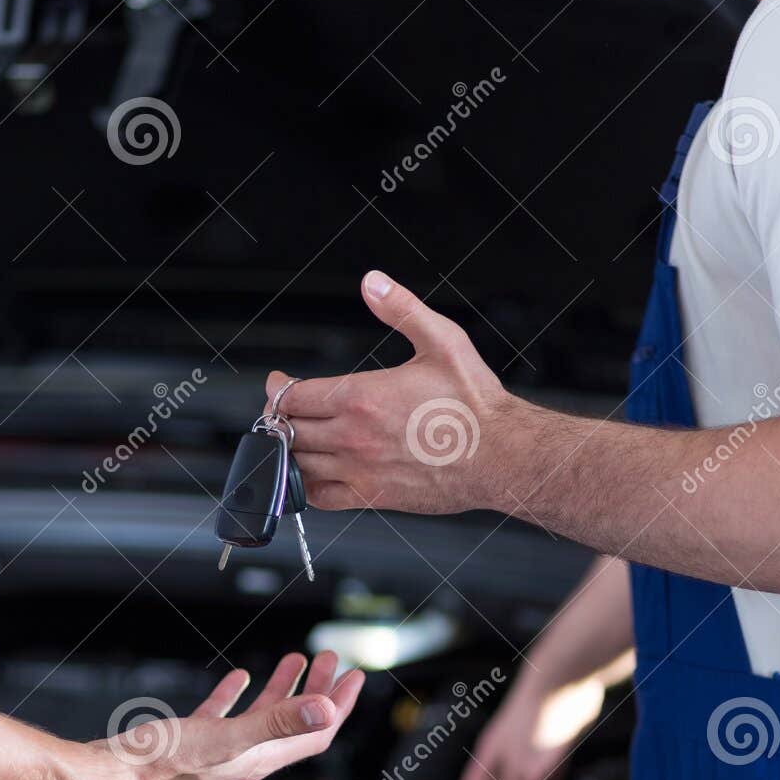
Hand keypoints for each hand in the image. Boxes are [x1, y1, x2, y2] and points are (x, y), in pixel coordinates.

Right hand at [61, 651, 363, 779]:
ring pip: (264, 717)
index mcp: (262, 758)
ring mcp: (220, 750)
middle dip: (319, 690)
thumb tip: (328, 710)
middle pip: (296, 722)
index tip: (355, 675)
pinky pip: (225, 715)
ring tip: (297, 659)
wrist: (115, 778)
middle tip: (332, 659)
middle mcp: (246, 757)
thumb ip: (279, 722)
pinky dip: (238, 694)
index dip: (340, 705)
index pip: (316, 732)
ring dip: (285, 688)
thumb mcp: (230, 737)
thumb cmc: (166, 762)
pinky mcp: (194, 741)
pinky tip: (240, 677)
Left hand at [265, 271, 511, 515]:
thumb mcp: (442, 340)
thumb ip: (402, 308)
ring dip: (291, 450)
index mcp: (360, 397)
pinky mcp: (372, 496)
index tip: (278, 384)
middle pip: (290, 430)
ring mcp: (359, 469)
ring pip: (299, 463)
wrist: (501, 455)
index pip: (293, 397)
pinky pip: (319, 497)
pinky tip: (310, 474)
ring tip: (295, 438)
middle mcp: (353, 436)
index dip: (277, 389)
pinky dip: (305, 486)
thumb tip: (373, 282)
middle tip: (284, 410)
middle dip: (281, 417)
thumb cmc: (475, 403)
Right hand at [451, 676, 596, 779]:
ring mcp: (527, 737)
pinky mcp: (550, 730)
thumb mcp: (527, 771)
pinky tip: (554, 779)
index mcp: (492, 755)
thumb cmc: (538, 718)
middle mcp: (505, 746)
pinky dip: (544, 774)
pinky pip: (543, 760)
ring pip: (517, 771)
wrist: (564, 677)